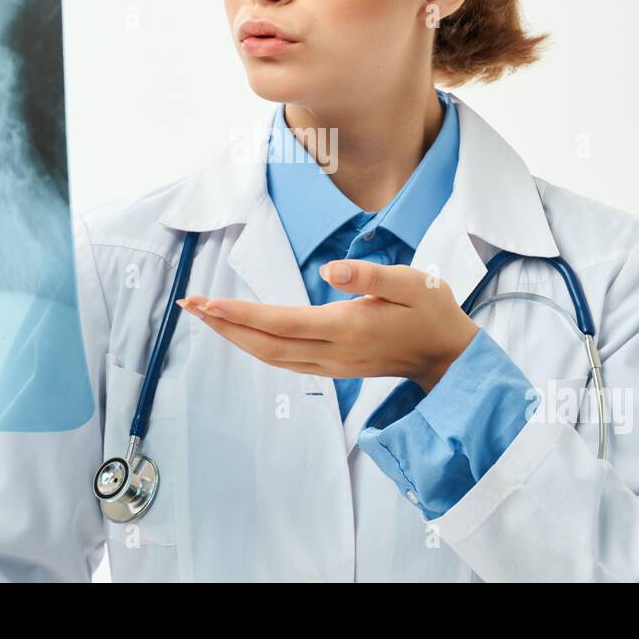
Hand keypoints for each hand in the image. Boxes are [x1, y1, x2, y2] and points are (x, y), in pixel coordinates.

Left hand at [177, 258, 479, 391]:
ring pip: (271, 357)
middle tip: (190, 305)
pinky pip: (284, 361)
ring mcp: (331, 365)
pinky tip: (243, 335)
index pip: (280, 322)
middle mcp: (332, 352)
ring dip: (235, 337)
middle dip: (224, 325)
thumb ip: (371, 275)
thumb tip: (331, 270)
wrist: (449, 357)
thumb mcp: (412, 282)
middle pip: (264, 344)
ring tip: (206, 316)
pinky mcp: (333, 368)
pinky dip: (256, 347)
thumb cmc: (431, 312)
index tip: (207, 302)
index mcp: (346, 327)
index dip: (240, 313)